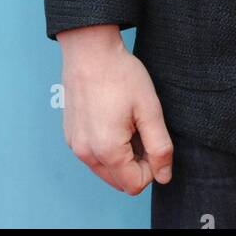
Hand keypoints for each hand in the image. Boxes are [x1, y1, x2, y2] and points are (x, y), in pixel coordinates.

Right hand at [58, 25, 172, 194]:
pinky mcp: (71, 136)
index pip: (135, 185)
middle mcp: (86, 154)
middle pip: (119, 181)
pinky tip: (113, 119)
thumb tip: (164, 176)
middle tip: (142, 129)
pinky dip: (107, 147)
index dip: (152, 167)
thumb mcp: (149, 109)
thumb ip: (160, 147)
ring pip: (106, 170)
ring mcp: (75, 146)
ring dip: (122, 157)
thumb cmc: (121, 76)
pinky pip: (93, 155)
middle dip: (136, 163)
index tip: (154, 139)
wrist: (90, 51)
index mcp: (107, 151)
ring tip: (128, 123)